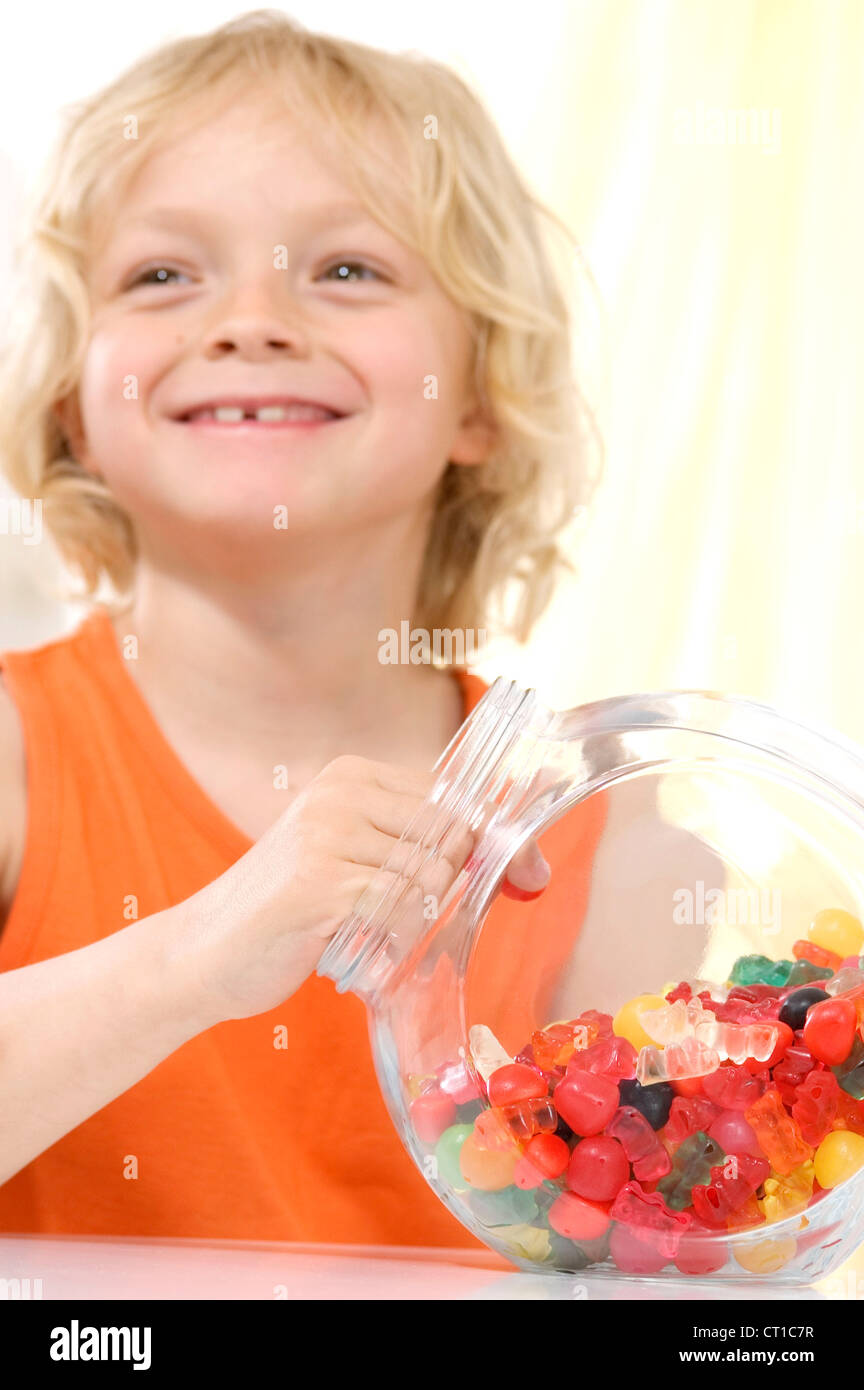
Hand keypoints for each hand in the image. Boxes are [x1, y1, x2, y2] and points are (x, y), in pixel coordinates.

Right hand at [173, 754, 549, 1026]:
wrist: (200, 953)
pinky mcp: (317, 883)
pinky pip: (398, 909)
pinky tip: (365, 949)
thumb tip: (516, 865)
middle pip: (450, 832)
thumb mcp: (349, 862)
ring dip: (423, 917)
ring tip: (381, 935)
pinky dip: (397, 937)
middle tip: (456, 919)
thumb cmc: (287, 914)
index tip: (531, 877)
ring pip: (430, 874)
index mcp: (351, 777)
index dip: (495, 840)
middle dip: (472, 880)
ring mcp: (326, 834)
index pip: (450, 798)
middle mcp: (340, 793)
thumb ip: (413, 852)